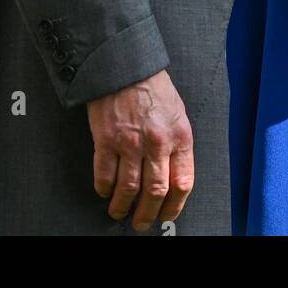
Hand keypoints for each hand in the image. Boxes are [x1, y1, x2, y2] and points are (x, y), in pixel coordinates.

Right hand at [87, 68, 192, 229]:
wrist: (126, 65)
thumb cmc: (153, 87)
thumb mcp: (177, 113)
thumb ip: (176, 144)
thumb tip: (172, 176)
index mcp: (179, 136)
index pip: (182, 183)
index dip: (174, 206)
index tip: (167, 215)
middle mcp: (157, 143)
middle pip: (155, 192)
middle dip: (148, 214)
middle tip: (142, 222)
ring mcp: (130, 143)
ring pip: (129, 189)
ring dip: (123, 206)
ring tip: (120, 212)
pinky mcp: (106, 140)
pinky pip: (105, 175)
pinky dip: (104, 189)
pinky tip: (105, 192)